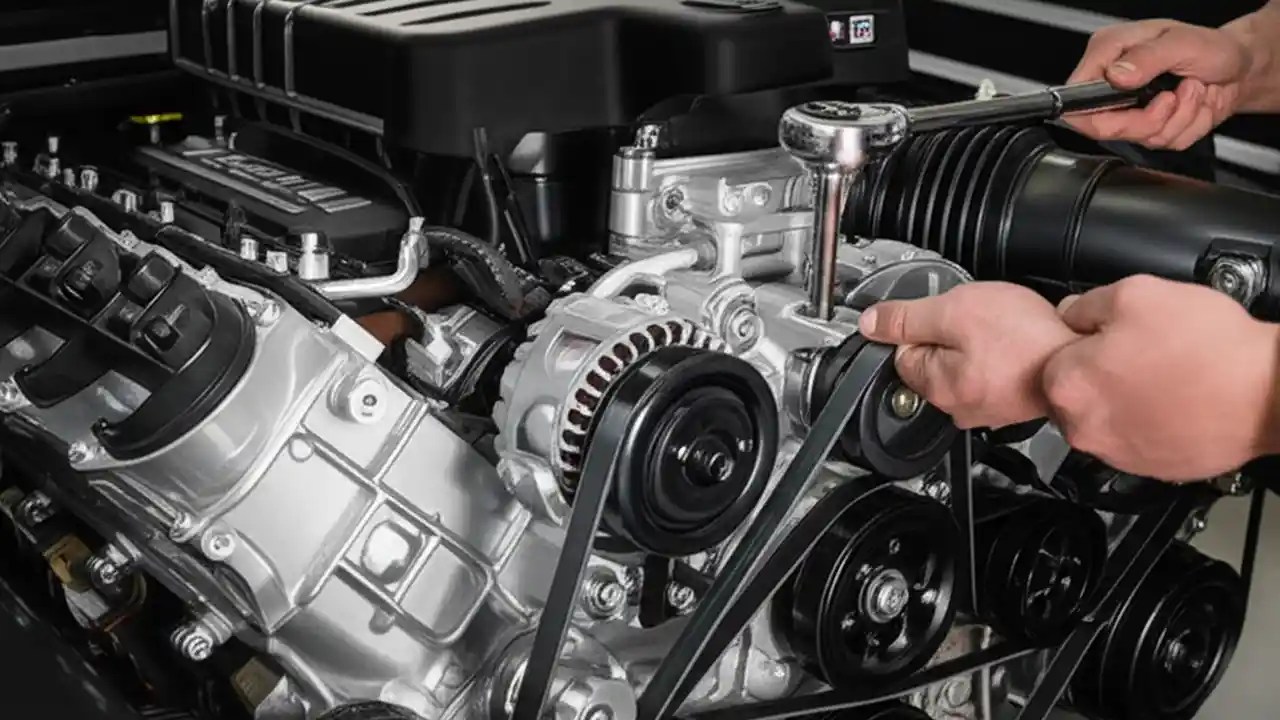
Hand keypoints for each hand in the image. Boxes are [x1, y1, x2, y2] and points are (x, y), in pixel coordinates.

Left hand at [858, 283, 1078, 429]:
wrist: (1082, 355)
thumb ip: (906, 318)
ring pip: (963, 365)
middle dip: (949, 335)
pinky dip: (1000, 356)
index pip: (901, 354)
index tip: (941, 313)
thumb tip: (870, 323)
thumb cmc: (1025, 339)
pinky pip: (990, 372)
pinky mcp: (1012, 401)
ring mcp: (987, 407)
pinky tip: (1016, 345)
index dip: (920, 325)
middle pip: (932, 361)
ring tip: (1001, 331)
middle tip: (978, 319)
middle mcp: (957, 406)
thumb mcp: (953, 312)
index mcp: (935, 387)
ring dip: (977, 344)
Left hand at [1042, 275, 1279, 481]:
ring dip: (1124, 399)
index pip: (1054, 358)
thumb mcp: (1135, 294)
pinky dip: (1149, 423)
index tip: (1112, 337)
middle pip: (1075, 392)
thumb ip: (1085, 305)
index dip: (1085, 341)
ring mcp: (1115, 454)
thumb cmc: (1205, 345)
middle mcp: (1082, 428)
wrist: (1266, 394)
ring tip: (1165, 378)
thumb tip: (1067, 313)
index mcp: (1067, 384)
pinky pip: (1136, 439)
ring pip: (1105, 417)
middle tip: (1143, 355)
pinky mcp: (1149, 469)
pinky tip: (1176, 402)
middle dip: (1100, 373)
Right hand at [1064, 19, 1253, 148]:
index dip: (1095, 113)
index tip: (1131, 107)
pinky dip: (1187, 127)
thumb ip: (1147, 56)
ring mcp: (1130, 109)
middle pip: (1105, 128)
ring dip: (1177, 119)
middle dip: (1148, 119)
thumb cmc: (1211, 47)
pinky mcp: (1149, 128)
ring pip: (1139, 139)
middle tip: (1172, 97)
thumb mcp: (1182, 42)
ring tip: (1189, 91)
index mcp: (1108, 55)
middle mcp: (1113, 84)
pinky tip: (1190, 105)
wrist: (1238, 67)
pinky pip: (1162, 144)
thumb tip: (1117, 74)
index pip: (1075, 98)